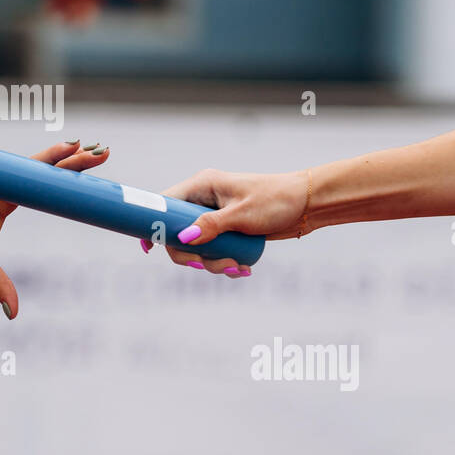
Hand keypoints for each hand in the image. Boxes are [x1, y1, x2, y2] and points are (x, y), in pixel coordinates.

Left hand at [0, 139, 109, 318]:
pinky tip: (58, 165)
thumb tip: (12, 313)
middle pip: (44, 164)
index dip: (67, 166)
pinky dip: (45, 167)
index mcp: (2, 193)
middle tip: (102, 150)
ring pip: (36, 165)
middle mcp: (3, 181)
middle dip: (73, 157)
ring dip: (60, 158)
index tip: (88, 156)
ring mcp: (0, 180)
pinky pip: (27, 172)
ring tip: (86, 151)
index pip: (41, 174)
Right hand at [141, 169, 308, 277]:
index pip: (165, 203)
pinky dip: (225, 263)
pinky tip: (243, 268)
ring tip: (238, 267)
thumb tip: (184, 239)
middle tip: (205, 266)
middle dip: (192, 255)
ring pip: (197, 247)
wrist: (306, 204)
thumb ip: (212, 226)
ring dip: (213, 263)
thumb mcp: (242, 214)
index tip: (148, 247)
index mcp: (203, 186)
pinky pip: (214, 252)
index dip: (152, 224)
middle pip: (178, 233)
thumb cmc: (276, 200)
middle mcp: (204, 201)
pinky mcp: (227, 231)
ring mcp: (215, 217)